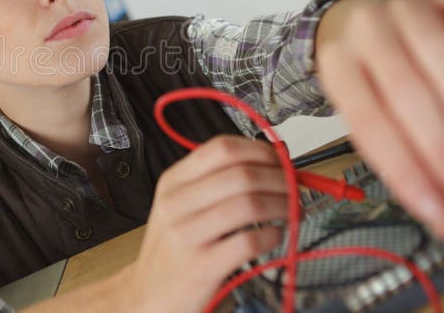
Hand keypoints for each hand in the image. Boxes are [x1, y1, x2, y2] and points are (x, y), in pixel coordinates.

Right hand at [124, 135, 287, 311]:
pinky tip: (276, 236)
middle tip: (295, 187)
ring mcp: (186, 235)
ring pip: (249, 204)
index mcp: (173, 182)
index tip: (280, 160)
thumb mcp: (181, 206)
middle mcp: (176, 204)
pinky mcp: (201, 266)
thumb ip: (217, 182)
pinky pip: (249, 242)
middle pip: (241, 174)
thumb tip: (272, 162)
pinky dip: (273, 236)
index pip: (222, 149)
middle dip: (280, 179)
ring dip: (282, 205)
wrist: (148, 295)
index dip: (260, 151)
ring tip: (292, 211)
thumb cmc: (172, 248)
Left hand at [314, 0, 443, 238]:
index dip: (404, 170)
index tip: (435, 209)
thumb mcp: (365, 113)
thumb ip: (399, 156)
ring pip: (435, 47)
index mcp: (336, 64)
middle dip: (439, 149)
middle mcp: (366, 30)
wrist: (354, 25)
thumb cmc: (366, 79)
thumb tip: (443, 217)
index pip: (368, 123)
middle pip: (402, 90)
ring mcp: (405, 6)